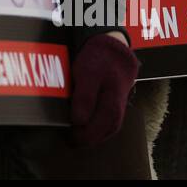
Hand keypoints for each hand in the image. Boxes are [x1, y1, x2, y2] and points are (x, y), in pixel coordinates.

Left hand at [70, 30, 138, 146]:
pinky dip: (99, 126)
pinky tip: (88, 126)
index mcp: (112, 103)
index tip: (68, 136)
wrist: (113, 44)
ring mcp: (119, 104)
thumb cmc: (98, 58)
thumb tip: (79, 121)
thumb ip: (84, 97)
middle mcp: (118, 108)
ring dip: (94, 135)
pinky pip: (109, 119)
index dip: (82, 135)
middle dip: (88, 138)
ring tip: (78, 138)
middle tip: (71, 141)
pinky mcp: (116, 101)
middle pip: (104, 131)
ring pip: (108, 127)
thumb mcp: (87, 74)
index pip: (97, 129)